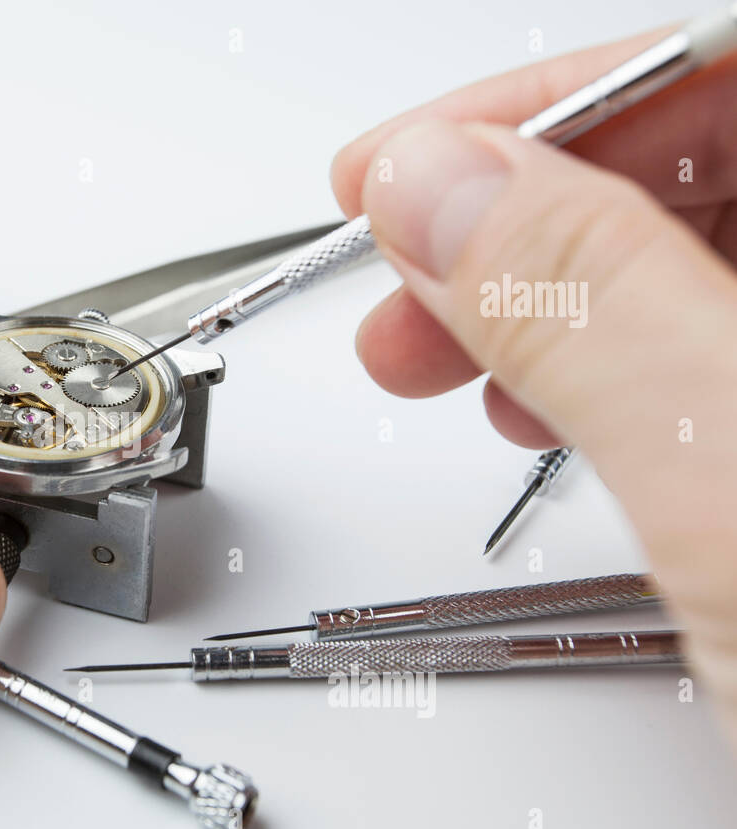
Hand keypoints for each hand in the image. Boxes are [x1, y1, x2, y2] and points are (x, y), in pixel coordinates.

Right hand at [331, 26, 736, 737]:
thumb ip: (585, 307)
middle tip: (397, 269)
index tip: (404, 162)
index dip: (548, 106)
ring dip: (535, 296)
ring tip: (439, 355)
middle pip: (702, 164)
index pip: (730, 70)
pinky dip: (586, 368)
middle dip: (518, 213)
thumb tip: (436, 189)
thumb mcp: (735, 487)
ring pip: (681, 264)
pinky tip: (533, 404)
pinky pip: (687, 353)